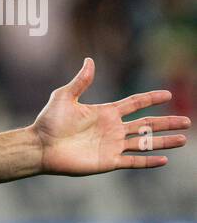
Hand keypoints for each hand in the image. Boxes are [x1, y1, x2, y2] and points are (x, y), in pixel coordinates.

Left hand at [34, 58, 188, 174]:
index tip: (168, 95)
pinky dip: (148, 161)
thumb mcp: (64, 97)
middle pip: (146, 124)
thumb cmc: (48, 122)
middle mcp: (112, 129)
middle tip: (187, 121)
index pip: (135, 104)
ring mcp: (112, 145)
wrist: (40, 146)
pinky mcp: (107, 161)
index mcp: (106, 113)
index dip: (151, 99)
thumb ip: (81, 81)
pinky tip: (164, 159)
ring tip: (183, 139)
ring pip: (144, 143)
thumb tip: (89, 60)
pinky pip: (132, 161)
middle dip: (166, 122)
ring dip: (164, 141)